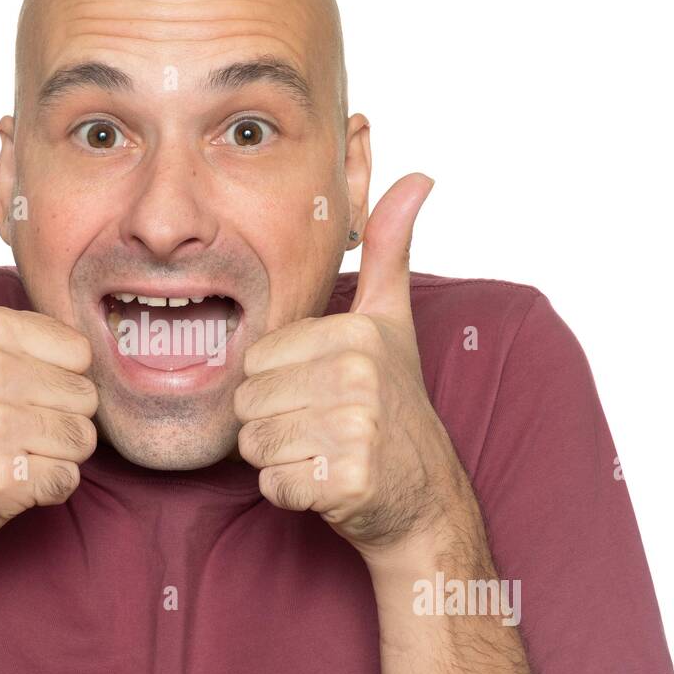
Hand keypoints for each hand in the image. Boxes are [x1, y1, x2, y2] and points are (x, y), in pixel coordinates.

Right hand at [0, 165, 98, 570]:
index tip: (5, 390)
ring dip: (52, 456)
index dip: (51, 378)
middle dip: (55, 419)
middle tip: (4, 427)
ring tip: (5, 452)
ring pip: (82, 439)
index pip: (77, 352)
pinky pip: (67, 481)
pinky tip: (5, 483)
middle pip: (85, 396)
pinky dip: (45, 491)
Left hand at [234, 174, 470, 569]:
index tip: (319, 393)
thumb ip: (391, 249)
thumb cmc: (396, 406)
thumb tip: (419, 177)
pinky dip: (290, 493)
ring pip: (255, 445)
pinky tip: (325, 483)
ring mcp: (355, 431)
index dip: (277, 384)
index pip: (257, 361)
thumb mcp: (392, 321)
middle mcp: (357, 377)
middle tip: (320, 428)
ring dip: (279, 458)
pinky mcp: (345, 482)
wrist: (425, 496)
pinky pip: (273, 485)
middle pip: (249, 402)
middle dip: (273, 423)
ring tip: (322, 452)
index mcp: (355, 334)